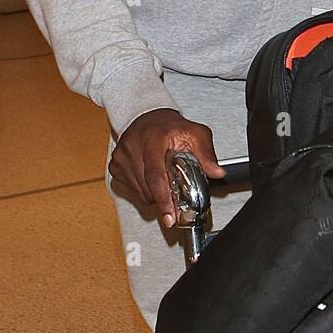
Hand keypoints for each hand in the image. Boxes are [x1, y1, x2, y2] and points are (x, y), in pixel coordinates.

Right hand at [108, 108, 225, 226]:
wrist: (148, 116)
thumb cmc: (170, 126)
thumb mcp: (195, 133)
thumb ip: (207, 153)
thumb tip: (218, 173)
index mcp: (153, 139)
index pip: (155, 175)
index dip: (163, 199)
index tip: (170, 215)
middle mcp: (133, 146)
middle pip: (147, 188)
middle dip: (163, 197)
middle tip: (175, 193)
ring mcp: (121, 156)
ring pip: (139, 192)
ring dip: (153, 193)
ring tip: (163, 178)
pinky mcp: (115, 165)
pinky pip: (131, 188)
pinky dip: (143, 188)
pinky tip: (149, 176)